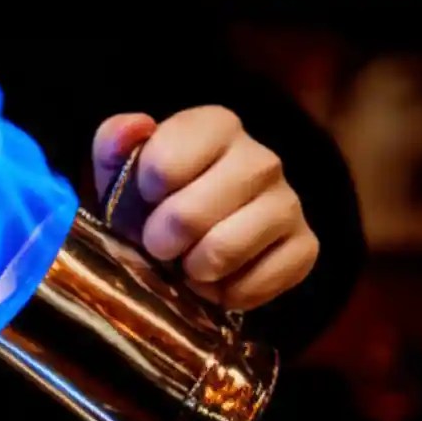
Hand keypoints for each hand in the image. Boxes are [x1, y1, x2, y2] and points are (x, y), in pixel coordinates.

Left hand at [92, 106, 318, 310]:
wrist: (193, 238)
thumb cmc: (153, 199)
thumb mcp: (122, 166)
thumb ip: (115, 140)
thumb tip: (135, 128)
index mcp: (217, 126)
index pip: (163, 163)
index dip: (144, 193)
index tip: (147, 198)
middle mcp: (262, 159)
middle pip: (189, 214)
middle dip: (160, 240)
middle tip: (158, 245)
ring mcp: (289, 203)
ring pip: (224, 250)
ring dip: (193, 269)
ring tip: (187, 264)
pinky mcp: (305, 247)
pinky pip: (258, 282)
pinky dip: (227, 294)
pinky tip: (218, 281)